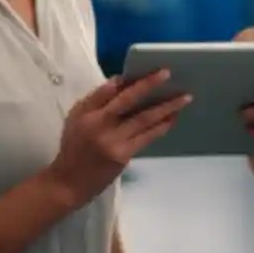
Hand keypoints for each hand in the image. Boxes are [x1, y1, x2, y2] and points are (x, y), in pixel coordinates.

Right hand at [46, 70, 190, 203]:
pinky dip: (161, 127)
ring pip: (143, 119)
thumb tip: (120, 82)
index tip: (143, 69)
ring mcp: (113, 141)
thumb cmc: (74, 147)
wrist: (69, 183)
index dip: (125, 79)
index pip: (106, 90)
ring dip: (166, 107)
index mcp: (85, 112)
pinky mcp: (123, 155)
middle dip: (149, 85)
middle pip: (128, 100)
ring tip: (184, 98)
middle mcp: (99, 124)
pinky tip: (172, 119)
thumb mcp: (76, 120)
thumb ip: (96, 101)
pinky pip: (146, 137)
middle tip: (167, 73)